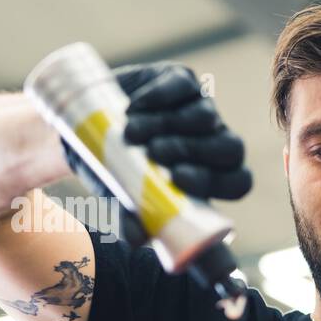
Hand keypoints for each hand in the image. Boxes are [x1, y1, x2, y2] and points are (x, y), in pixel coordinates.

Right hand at [60, 61, 252, 204]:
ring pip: (205, 116)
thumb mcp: (120, 197)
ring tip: (132, 134)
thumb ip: (132, 218)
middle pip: (230, 147)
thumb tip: (138, 240)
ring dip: (169, 125)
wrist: (82, 130)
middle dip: (194, 151)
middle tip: (155, 154)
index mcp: (213, 176)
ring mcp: (201, 108)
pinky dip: (160, 97)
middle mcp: (214, 142)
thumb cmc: (113, 172)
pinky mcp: (181, 80)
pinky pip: (183, 86)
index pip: (237, 181)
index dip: (217, 181)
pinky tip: (133, 108)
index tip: (179, 180)